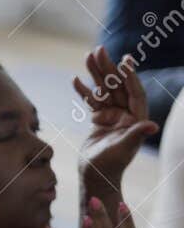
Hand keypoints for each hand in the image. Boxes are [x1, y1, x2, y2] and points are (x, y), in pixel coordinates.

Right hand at [74, 47, 156, 183]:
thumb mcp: (122, 150)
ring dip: (95, 73)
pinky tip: (75, 80)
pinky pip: (92, 101)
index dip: (129, 76)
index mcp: (136, 118)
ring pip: (104, 90)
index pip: (134, 92)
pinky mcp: (100, 120)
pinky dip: (84, 91)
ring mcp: (113, 116)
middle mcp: (126, 114)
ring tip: (88, 55)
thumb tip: (152, 126)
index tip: (124, 60)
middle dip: (108, 68)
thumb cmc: (109, 167)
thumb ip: (135, 135)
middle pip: (118, 86)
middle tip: (99, 50)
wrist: (95, 178)